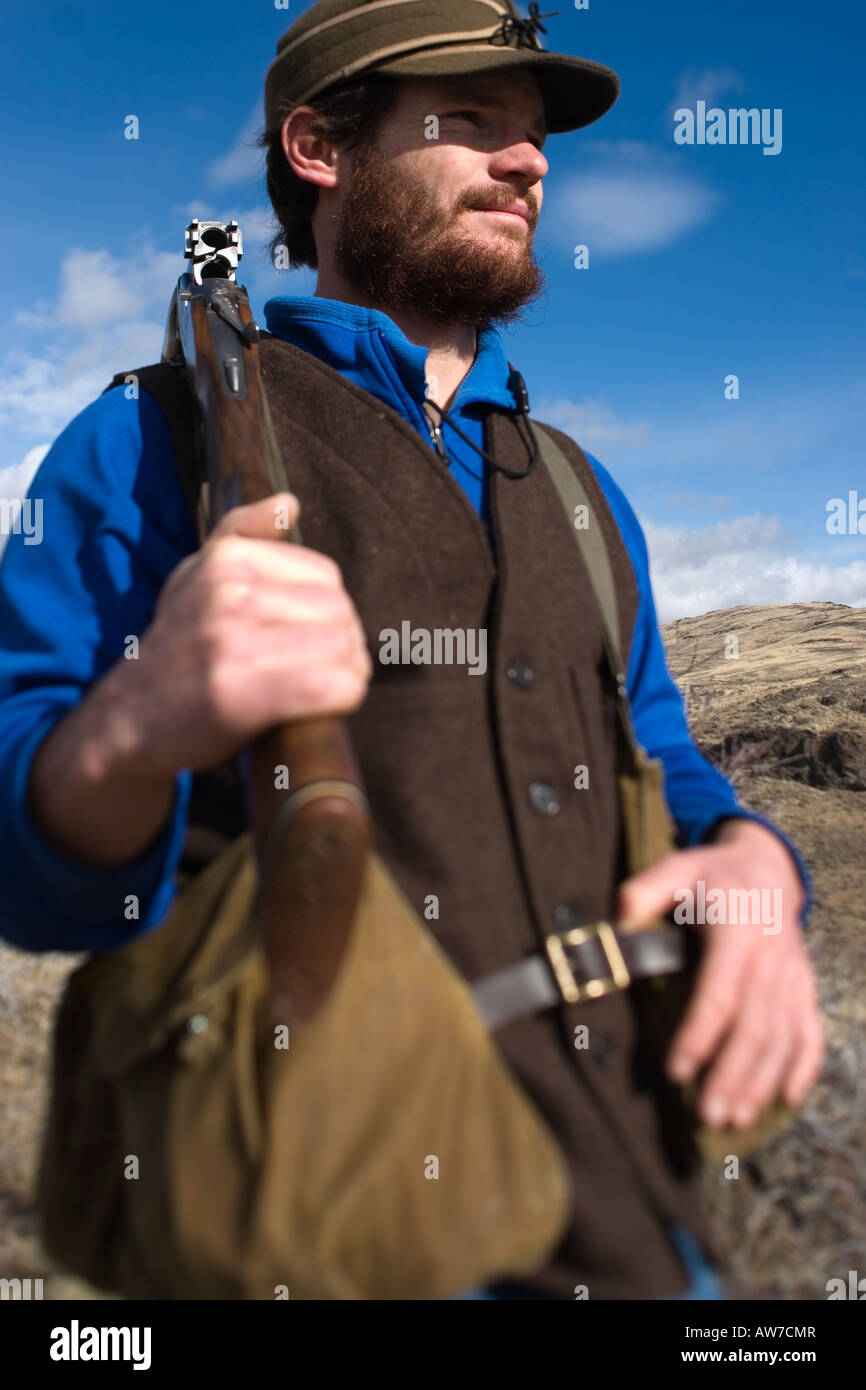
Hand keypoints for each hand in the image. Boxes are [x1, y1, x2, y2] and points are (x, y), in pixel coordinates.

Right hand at [100, 492, 372, 775]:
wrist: (128, 720)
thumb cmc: (177, 650)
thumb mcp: (194, 577)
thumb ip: (241, 534)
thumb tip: (289, 503)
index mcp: (225, 561)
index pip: (326, 575)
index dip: (331, 611)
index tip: (312, 638)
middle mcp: (228, 594)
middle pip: (339, 612)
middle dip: (345, 645)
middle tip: (322, 669)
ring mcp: (231, 643)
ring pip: (342, 649)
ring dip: (347, 674)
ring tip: (322, 688)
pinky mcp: (240, 694)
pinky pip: (331, 687)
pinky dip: (340, 699)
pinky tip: (322, 708)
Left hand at [616, 819, 824, 1128]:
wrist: (767, 868)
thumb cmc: (711, 875)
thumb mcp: (676, 867)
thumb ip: (644, 890)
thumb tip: (619, 921)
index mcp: (739, 933)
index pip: (720, 994)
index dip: (699, 1035)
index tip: (675, 1070)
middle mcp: (772, 959)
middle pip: (755, 1027)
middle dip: (732, 1075)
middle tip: (707, 1115)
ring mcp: (793, 977)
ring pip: (783, 1038)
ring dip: (761, 1082)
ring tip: (734, 1118)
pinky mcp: (804, 988)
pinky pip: (811, 1031)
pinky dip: (804, 1067)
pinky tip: (788, 1099)